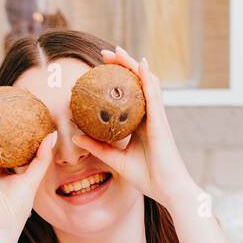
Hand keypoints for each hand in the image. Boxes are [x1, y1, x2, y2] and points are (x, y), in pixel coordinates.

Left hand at [72, 47, 197, 209]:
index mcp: (141, 123)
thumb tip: (75, 136)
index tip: (99, 68)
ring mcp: (157, 117)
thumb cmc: (147, 177)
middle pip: (137, 83)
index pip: (129, 94)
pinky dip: (147, 78)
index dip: (117, 79)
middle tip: (104, 54)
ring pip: (146, 83)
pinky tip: (140, 64)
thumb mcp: (115, 159)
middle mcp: (150, 116)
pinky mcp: (161, 122)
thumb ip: (97, 147)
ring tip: (118, 52)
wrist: (167, 191)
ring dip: (132, 65)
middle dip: (122, 65)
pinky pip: (154, 96)